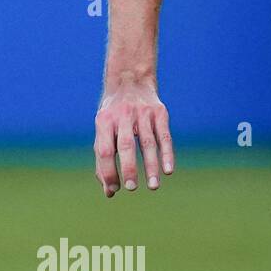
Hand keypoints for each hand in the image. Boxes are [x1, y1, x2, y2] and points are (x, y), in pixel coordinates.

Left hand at [94, 80, 173, 196]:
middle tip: (131, 188)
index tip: (114, 189)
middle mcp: (123, 116)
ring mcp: (143, 113)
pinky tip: (168, 170)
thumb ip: (103, 160)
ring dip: (151, 166)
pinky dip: (167, 153)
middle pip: (125, 145)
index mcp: (104, 121)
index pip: (104, 150)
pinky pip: (164, 136)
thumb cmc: (113, 114)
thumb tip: (109, 191)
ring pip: (148, 143)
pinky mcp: (160, 112)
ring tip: (153, 186)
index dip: (108, 171)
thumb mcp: (102, 130)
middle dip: (128, 168)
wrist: (130, 79)